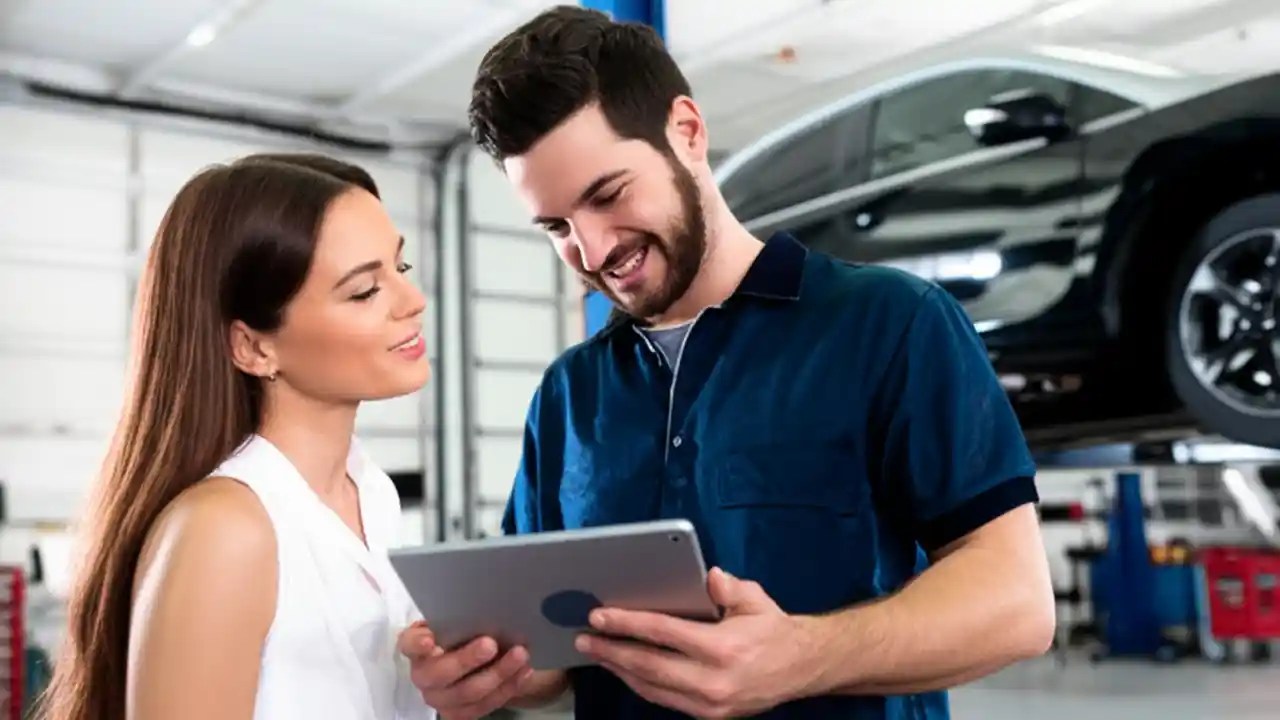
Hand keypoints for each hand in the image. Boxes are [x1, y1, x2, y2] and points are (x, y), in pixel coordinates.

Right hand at [397, 622, 533, 719]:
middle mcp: (423, 675)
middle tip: (491, 644)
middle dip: (467, 659)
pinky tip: (523, 672)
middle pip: (439, 673)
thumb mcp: (462, 619)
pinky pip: (483, 706)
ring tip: (519, 655)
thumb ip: (463, 617)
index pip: (409, 644)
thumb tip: (483, 605)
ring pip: (466, 693)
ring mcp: (440, 698)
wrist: (484, 658)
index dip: (417, 643)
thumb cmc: (468, 631)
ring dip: (497, 674)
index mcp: (417, 646)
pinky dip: (507, 688)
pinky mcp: (458, 713)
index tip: (429, 639)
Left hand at [574, 567, 816, 718]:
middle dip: (612, 651)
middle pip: (649, 665)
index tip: (600, 616)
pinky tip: (624, 669)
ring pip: (652, 688)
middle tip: (584, 639)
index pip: (664, 633)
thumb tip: (707, 576)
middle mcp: (713, 681)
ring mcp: (710, 705)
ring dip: (620, 669)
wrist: (802, 668)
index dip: (628, 624)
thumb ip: (729, 587)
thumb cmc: (772, 628)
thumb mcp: (755, 599)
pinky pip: (664, 700)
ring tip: (596, 653)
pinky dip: (640, 684)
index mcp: (723, 648)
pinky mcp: (709, 717)